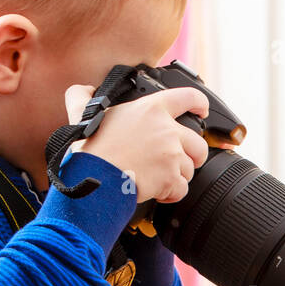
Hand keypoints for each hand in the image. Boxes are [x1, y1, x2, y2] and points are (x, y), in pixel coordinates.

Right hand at [64, 83, 209, 203]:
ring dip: (177, 176)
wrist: (94, 178)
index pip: (188, 97)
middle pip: (198, 143)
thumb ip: (83, 96)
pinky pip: (181, 190)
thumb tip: (82, 90)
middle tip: (179, 160)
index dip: (200, 103)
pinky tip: (157, 192)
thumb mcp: (82, 113)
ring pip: (189, 169)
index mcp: (151, 109)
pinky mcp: (171, 179)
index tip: (202, 110)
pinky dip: (171, 194)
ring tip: (158, 178)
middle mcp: (167, 131)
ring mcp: (172, 155)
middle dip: (193, 154)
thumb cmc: (90, 149)